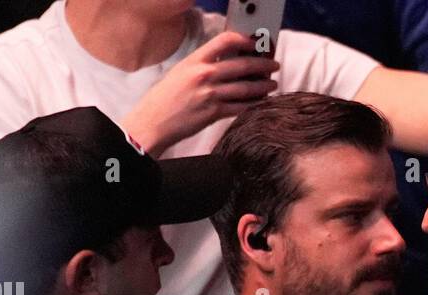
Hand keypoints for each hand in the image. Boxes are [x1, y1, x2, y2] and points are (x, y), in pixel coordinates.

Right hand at [123, 31, 278, 154]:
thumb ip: (202, 66)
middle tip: (273, 65)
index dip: (244, 40)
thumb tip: (225, 63)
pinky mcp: (214, 113)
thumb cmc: (164, 98)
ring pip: (246, 88)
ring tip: (272, 84)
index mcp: (195, 61)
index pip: (224, 41)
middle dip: (263, 65)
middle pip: (242, 65)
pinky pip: (241, 107)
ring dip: (263, 86)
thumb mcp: (180, 72)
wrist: (153, 122)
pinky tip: (261, 101)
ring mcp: (210, 94)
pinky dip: (254, 104)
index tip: (255, 44)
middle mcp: (204, 75)